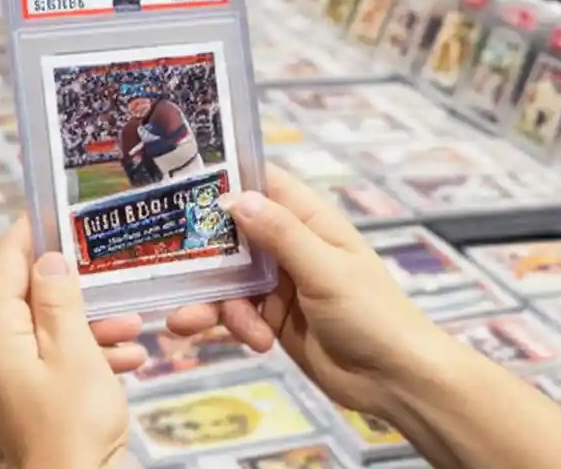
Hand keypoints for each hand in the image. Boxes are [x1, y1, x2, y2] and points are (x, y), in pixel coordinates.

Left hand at [0, 220, 145, 468]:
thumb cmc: (72, 425)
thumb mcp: (74, 350)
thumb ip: (59, 298)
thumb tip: (48, 258)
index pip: (3, 263)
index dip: (28, 233)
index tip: (53, 211)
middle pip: (25, 293)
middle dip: (71, 281)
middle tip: (104, 261)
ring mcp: (5, 373)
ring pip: (46, 326)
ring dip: (88, 319)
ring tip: (129, 322)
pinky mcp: (25, 392)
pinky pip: (53, 356)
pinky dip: (87, 350)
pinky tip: (126, 356)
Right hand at [166, 166, 437, 416]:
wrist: (393, 379)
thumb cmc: (372, 315)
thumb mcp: (325, 270)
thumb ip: (281, 234)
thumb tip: (237, 198)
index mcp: (310, 221)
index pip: (265, 185)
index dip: (227, 181)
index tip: (183, 187)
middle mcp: (291, 247)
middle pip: (234, 235)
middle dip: (203, 252)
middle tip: (167, 265)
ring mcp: (281, 285)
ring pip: (229, 280)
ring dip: (212, 300)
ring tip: (189, 322)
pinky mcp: (273, 320)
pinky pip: (238, 314)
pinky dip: (234, 326)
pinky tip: (254, 342)